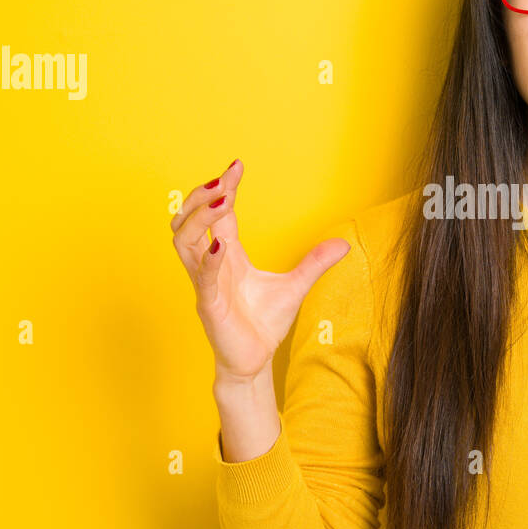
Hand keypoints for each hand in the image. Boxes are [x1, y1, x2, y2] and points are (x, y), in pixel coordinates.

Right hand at [169, 159, 350, 382]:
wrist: (254, 363)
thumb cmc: (264, 325)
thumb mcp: (295, 287)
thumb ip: (314, 264)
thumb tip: (343, 243)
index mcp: (228, 256)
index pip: (219, 215)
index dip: (224, 189)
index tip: (237, 165)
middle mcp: (211, 265)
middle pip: (190, 221)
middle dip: (201, 197)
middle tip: (222, 179)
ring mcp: (206, 285)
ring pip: (183, 242)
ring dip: (198, 219)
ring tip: (219, 201)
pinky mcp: (208, 306)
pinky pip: (201, 278)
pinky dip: (208, 260)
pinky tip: (219, 245)